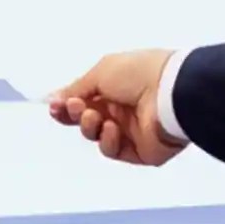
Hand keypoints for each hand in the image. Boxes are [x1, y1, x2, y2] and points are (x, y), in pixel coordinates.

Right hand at [49, 50, 186, 166]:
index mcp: (114, 86)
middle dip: (74, 115)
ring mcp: (131, 130)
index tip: (53, 106)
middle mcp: (121, 108)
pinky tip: (113, 128)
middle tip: (73, 109)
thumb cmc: (138, 73)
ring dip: (90, 126)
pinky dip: (108, 140)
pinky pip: (113, 150)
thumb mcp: (101, 72)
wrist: (171, 92)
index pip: (83, 99)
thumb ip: (76, 88)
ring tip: (96, 117)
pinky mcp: (140, 151)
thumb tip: (53, 98)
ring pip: (96, 136)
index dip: (66, 104)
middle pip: (86, 119)